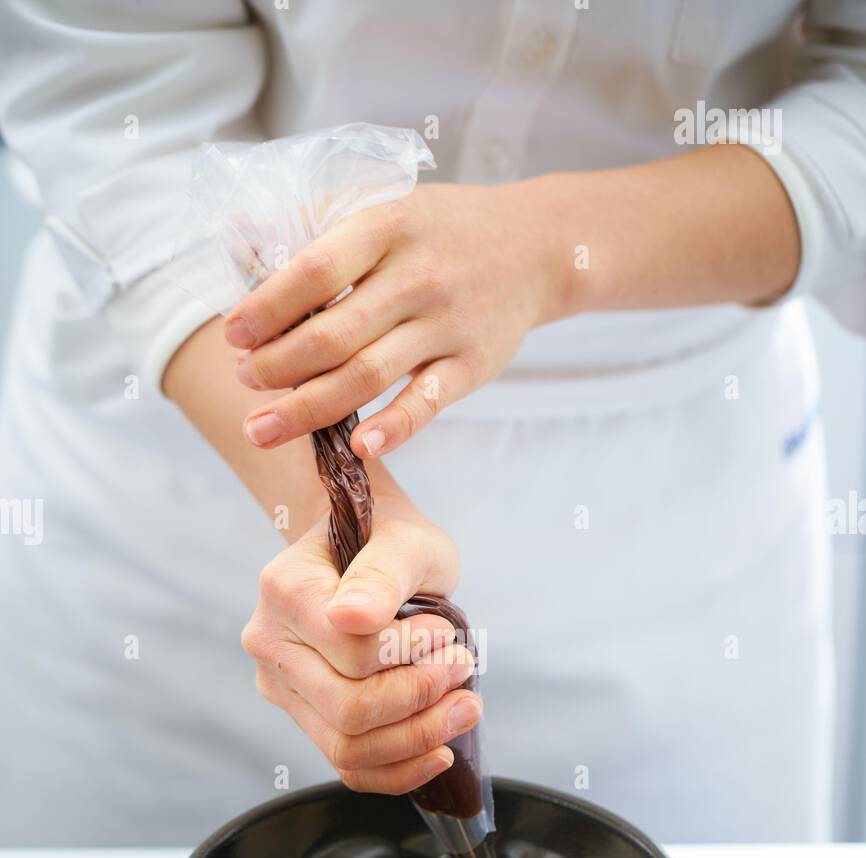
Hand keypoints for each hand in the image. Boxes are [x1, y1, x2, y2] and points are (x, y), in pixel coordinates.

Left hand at [226, 181, 555, 457]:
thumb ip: (312, 220)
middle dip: (276, 366)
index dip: (266, 308)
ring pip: (368, 375)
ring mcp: (447, 324)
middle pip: (333, 334)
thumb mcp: (382, 203)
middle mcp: (417, 276)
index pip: (314, 271)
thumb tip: (235, 237)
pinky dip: (393, 428)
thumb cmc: (439, 229)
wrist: (535, 247)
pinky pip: (427, 403)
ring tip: (262, 428)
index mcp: (387, 227)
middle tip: (244, 381)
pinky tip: (356, 447)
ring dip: (307, 408)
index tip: (233, 334)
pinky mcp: (471, 365)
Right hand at [241, 495, 482, 792]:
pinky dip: (398, 770)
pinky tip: (439, 752)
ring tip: (464, 708)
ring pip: (347, 746)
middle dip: (420, 698)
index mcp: (285, 590)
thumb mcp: (403, 541)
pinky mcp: (304, 716)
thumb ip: (381, 575)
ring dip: (418, 737)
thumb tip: (352, 617)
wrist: (369, 546)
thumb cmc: (389, 537)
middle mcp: (271, 643)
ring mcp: (283, 686)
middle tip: (463, 669)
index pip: (352, 652)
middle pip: (349, 708)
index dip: (411, 653)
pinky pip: (348, 766)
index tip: (444, 631)